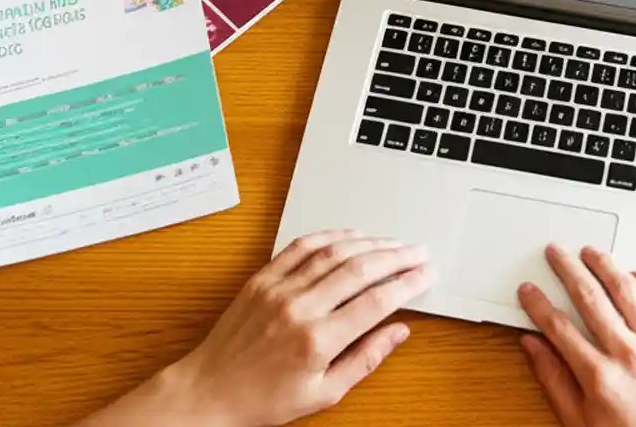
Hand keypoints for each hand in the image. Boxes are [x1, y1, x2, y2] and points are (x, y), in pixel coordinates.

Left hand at [77, 229, 433, 426]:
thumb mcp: (324, 394)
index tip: (427, 273)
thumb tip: (399, 332)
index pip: (376, 301)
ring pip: (334, 253)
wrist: (209, 392)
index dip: (408, 283)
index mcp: (318, 341)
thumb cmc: (264, 399)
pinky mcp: (262, 278)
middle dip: (397, 256)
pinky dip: (331, 236)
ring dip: (370, 243)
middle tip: (419, 251)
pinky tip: (352, 235)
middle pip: (360, 270)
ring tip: (394, 242)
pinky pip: (301, 247)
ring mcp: (279, 289)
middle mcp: (299, 309)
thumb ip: (366, 360)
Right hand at [517, 245, 635, 426]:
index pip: (558, 326)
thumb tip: (533, 347)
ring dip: (605, 264)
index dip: (538, 303)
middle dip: (567, 269)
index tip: (529, 291)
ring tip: (591, 252)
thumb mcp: (581, 423)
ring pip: (627, 288)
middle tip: (556, 253)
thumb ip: (555, 381)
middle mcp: (629, 355)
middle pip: (589, 296)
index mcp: (599, 377)